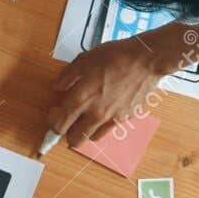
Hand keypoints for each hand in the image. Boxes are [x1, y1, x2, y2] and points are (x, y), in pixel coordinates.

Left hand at [47, 37, 167, 146]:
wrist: (146, 60)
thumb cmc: (115, 57)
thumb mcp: (83, 61)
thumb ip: (66, 77)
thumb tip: (57, 87)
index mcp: (81, 99)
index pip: (58, 125)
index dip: (52, 121)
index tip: (54, 112)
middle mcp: (96, 114)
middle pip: (74, 140)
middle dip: (67, 132)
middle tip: (68, 118)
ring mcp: (113, 118)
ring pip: (92, 137)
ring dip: (84, 130)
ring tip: (84, 116)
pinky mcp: (127, 117)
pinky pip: (109, 129)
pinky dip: (102, 125)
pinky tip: (103, 109)